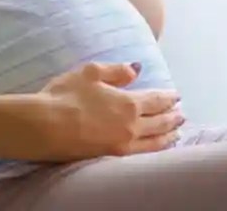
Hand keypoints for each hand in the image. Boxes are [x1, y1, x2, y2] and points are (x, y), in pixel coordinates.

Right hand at [33, 62, 184, 160]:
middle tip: (182, 115)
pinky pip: (141, 155)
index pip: (156, 100)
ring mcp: (122, 144)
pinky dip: (154, 150)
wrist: (45, 127)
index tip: (177, 96)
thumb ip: (116, 71)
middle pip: (160, 122)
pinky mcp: (111, 157)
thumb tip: (136, 69)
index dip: (169, 98)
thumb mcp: (90, 73)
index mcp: (129, 103)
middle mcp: (131, 126)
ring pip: (154, 142)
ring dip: (168, 136)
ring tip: (177, 134)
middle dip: (173, 117)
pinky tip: (156, 149)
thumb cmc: (65, 96)